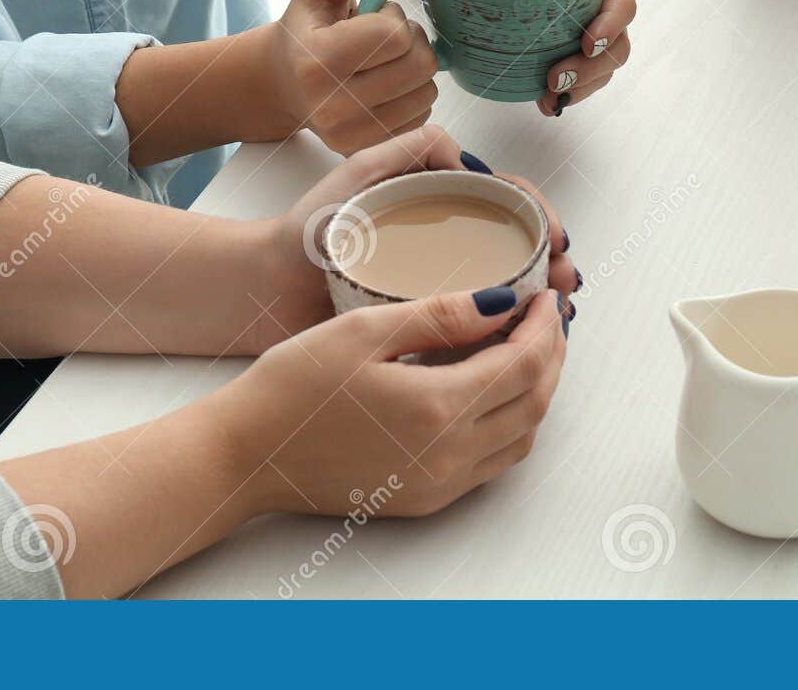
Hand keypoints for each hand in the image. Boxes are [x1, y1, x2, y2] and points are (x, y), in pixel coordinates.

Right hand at [219, 283, 567, 517]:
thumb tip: (502, 301)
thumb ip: (439, 316)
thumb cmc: (292, 386)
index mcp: (438, 408)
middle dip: (551, 357)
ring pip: (520, 438)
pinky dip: (508, 423)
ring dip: (535, 392)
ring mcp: (439, 484)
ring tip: (526, 350)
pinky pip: (492, 463)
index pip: (525, 365)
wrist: (246, 455)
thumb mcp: (364, 330)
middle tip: (547, 319)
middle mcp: (450, 456)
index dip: (546, 327)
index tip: (545, 297)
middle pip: (534, 404)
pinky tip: (491, 391)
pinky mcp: (425, 499)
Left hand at [241, 125, 581, 353]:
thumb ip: (414, 147)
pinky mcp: (424, 332)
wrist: (264, 288)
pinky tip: (525, 346)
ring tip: (557, 315)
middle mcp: (447, 249)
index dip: (540, 218)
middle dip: (553, 265)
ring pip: (506, 296)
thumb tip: (473, 161)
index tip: (554, 238)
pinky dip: (508, 339)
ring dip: (541, 304)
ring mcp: (438, 291)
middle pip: (517, 253)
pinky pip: (476, 335)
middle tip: (566, 284)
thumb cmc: (308, 228)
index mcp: (440, 207)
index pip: (508, 205)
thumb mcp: (362, 172)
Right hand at [269, 0, 438, 154]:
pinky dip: (412, 96)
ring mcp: (349, 135)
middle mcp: (330, 106)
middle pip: (419, 65)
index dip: (394, 17)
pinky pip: (422, 117)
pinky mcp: (365, 149)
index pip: (395, 36)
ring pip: (427, 93)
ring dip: (415, 70)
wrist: (282, 84)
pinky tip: (386, 87)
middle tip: (385, 38)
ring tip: (384, 62)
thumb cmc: (305, 31)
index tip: (374, 17)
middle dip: (412, 41)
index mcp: (315, 63)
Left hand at [539, 0, 636, 116]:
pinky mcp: (571, 54)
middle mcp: (605, 10)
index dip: (610, 26)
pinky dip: (564, 96)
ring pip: (602, 70)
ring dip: (579, 89)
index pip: (622, 6)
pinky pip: (579, 82)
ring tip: (549, 99)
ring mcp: (591, 35)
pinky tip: (544, 103)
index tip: (588, 42)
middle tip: (554, 80)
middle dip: (590, 71)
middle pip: (617, 48)